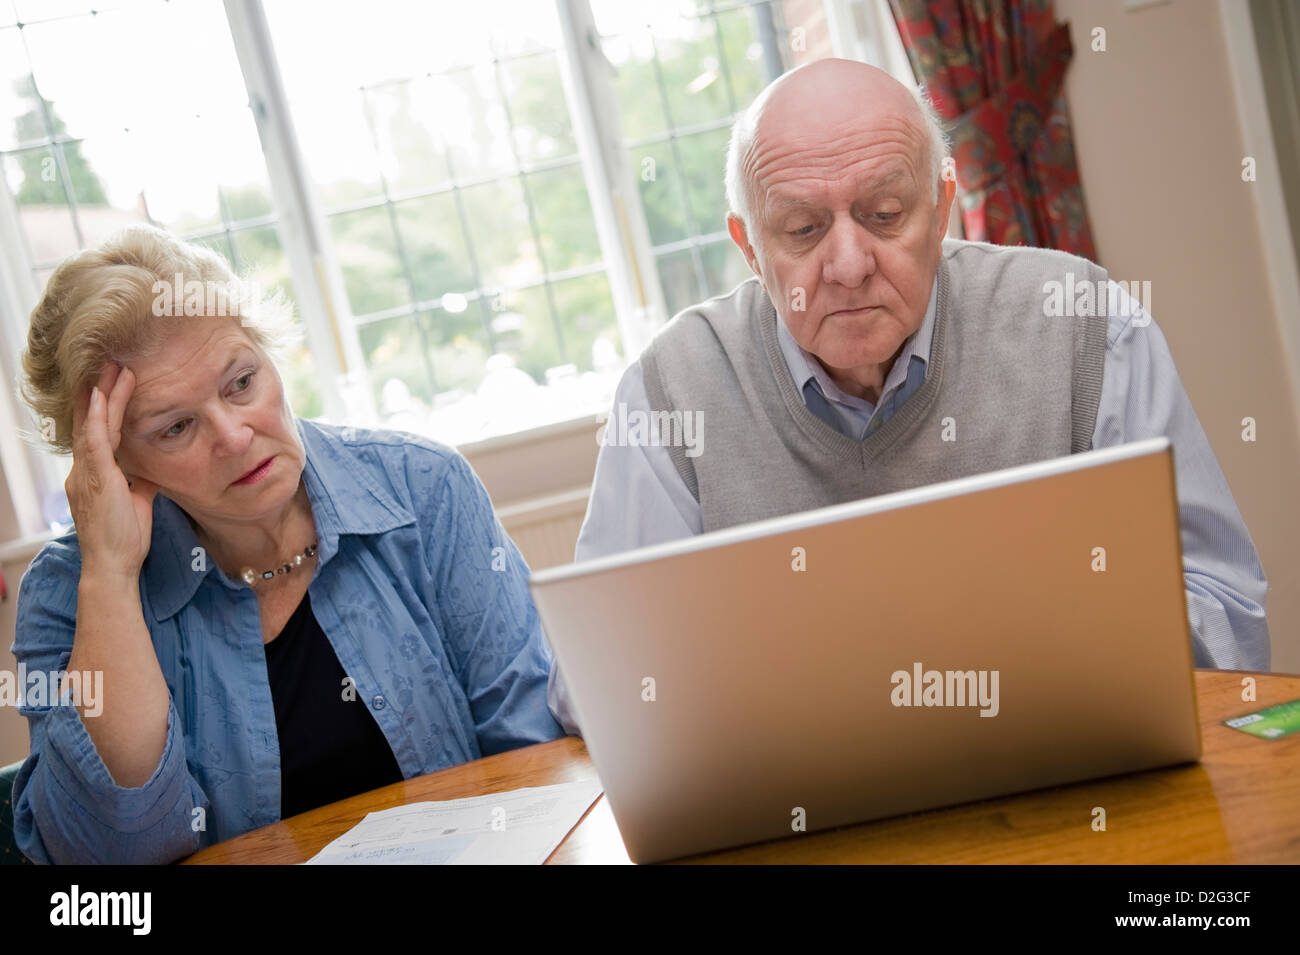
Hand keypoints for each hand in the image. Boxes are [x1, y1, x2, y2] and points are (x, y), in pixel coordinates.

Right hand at [65, 363, 158, 580]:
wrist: (114, 565)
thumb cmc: (125, 539)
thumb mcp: (138, 502)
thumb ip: (142, 482)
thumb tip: (154, 470)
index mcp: (94, 474)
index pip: (101, 434)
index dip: (108, 409)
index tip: (117, 384)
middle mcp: (84, 470)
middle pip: (93, 423)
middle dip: (103, 393)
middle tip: (114, 365)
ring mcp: (86, 473)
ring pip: (92, 425)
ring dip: (104, 397)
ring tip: (115, 370)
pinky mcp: (94, 479)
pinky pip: (93, 441)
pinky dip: (96, 417)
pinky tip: (100, 396)